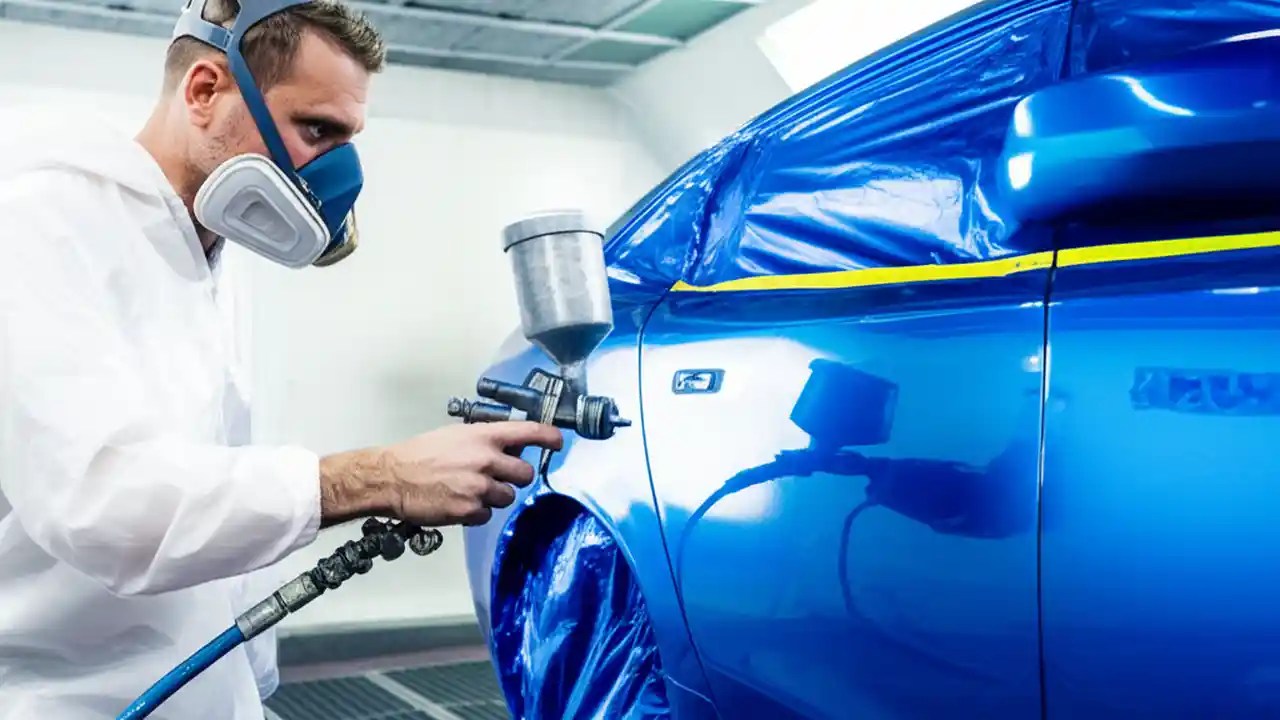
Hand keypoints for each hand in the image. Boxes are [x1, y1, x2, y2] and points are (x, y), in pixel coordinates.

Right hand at [319, 422, 562, 528]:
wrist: (392, 477)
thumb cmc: (420, 454)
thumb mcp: (457, 435)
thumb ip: (486, 440)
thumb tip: (512, 447)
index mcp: (484, 436)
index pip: (530, 432)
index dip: (550, 438)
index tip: (558, 443)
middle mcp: (486, 459)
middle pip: (526, 473)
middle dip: (515, 477)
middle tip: (498, 477)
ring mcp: (479, 487)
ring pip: (508, 497)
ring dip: (495, 497)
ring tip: (469, 490)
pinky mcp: (470, 510)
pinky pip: (488, 515)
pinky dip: (477, 512)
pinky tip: (458, 502)